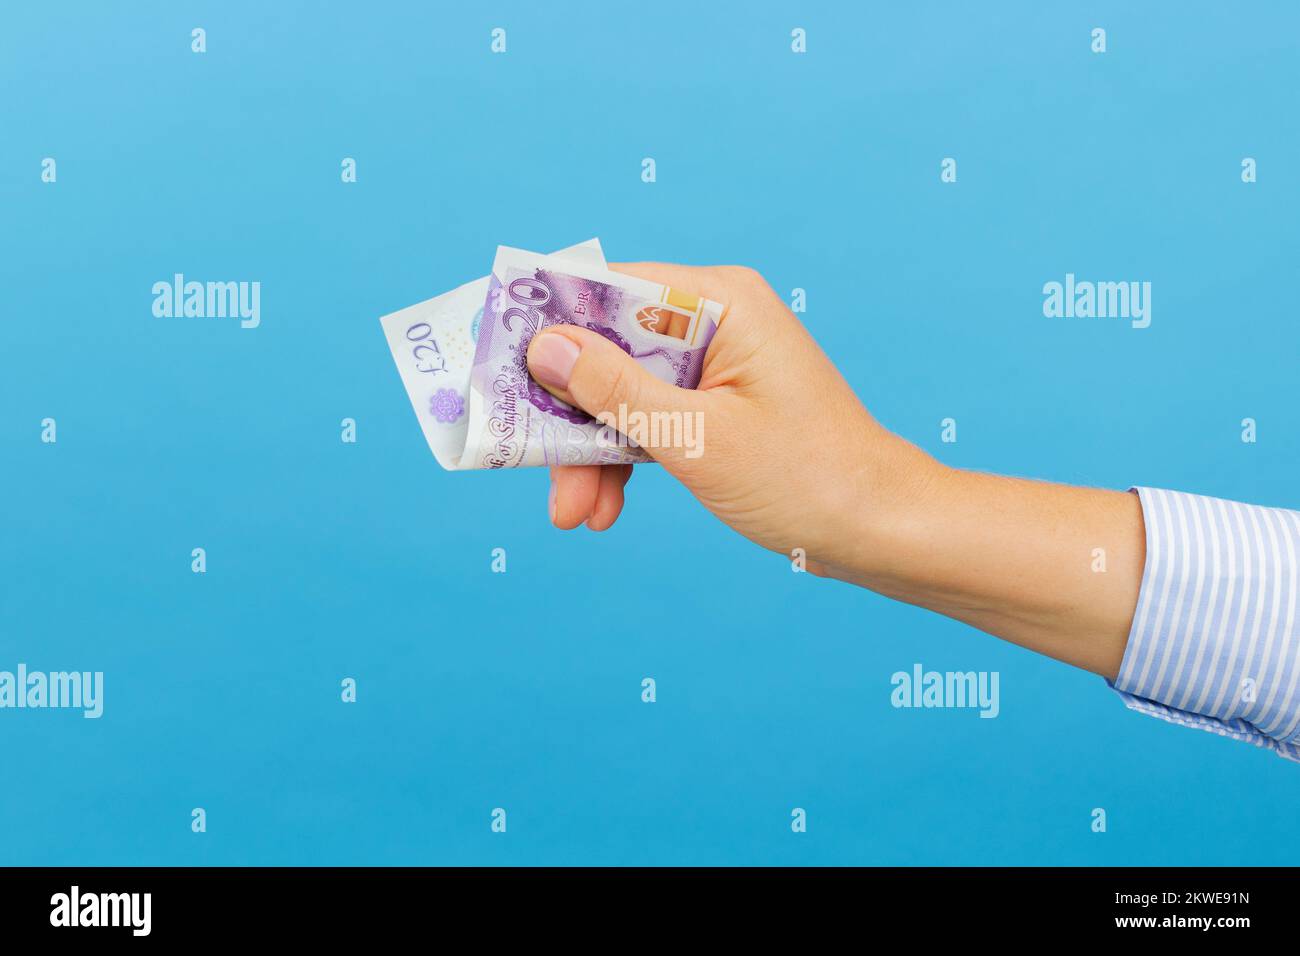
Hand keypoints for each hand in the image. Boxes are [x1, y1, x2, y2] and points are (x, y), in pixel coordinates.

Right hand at [525, 263, 936, 574]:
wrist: (876, 531)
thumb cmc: (804, 477)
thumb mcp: (694, 438)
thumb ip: (615, 390)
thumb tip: (544, 345)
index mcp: (721, 301)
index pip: (609, 287)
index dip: (547, 323)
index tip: (494, 363)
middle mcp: (716, 320)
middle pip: (607, 347)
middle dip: (567, 415)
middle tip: (529, 466)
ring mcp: (715, 365)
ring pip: (621, 393)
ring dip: (589, 453)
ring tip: (570, 514)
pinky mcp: (714, 406)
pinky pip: (647, 419)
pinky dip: (622, 462)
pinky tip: (601, 509)